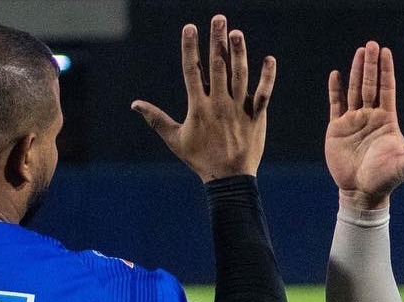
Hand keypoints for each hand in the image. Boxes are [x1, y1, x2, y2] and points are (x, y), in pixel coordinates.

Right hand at [132, 15, 275, 181]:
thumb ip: (156, 118)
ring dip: (239, 53)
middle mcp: (219, 104)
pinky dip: (267, 77)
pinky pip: (263, 94)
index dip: (190, 48)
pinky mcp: (256, 117)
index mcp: (199, 107)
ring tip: (236, 32)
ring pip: (240, 76)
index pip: (192, 71)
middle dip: (217, 41)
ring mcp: (239, 110)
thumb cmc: (200, 159)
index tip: (190, 27)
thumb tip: (134, 104)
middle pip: (218, 66)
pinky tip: (269, 59)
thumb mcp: (175, 139)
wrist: (229, 179)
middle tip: (219, 19)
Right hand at [325, 40, 403, 209]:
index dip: (386, 71)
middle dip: (370, 65)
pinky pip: (336, 104)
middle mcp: (370, 117)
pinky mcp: (337, 129)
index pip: (387, 90)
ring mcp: (354, 121)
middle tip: (371, 44)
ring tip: (358, 52)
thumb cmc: (387, 179)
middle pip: (370, 85)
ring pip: (354, 90)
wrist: (362, 192)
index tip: (386, 52)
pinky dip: (335, 90)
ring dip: (355, 71)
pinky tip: (336, 74)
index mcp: (387, 121)